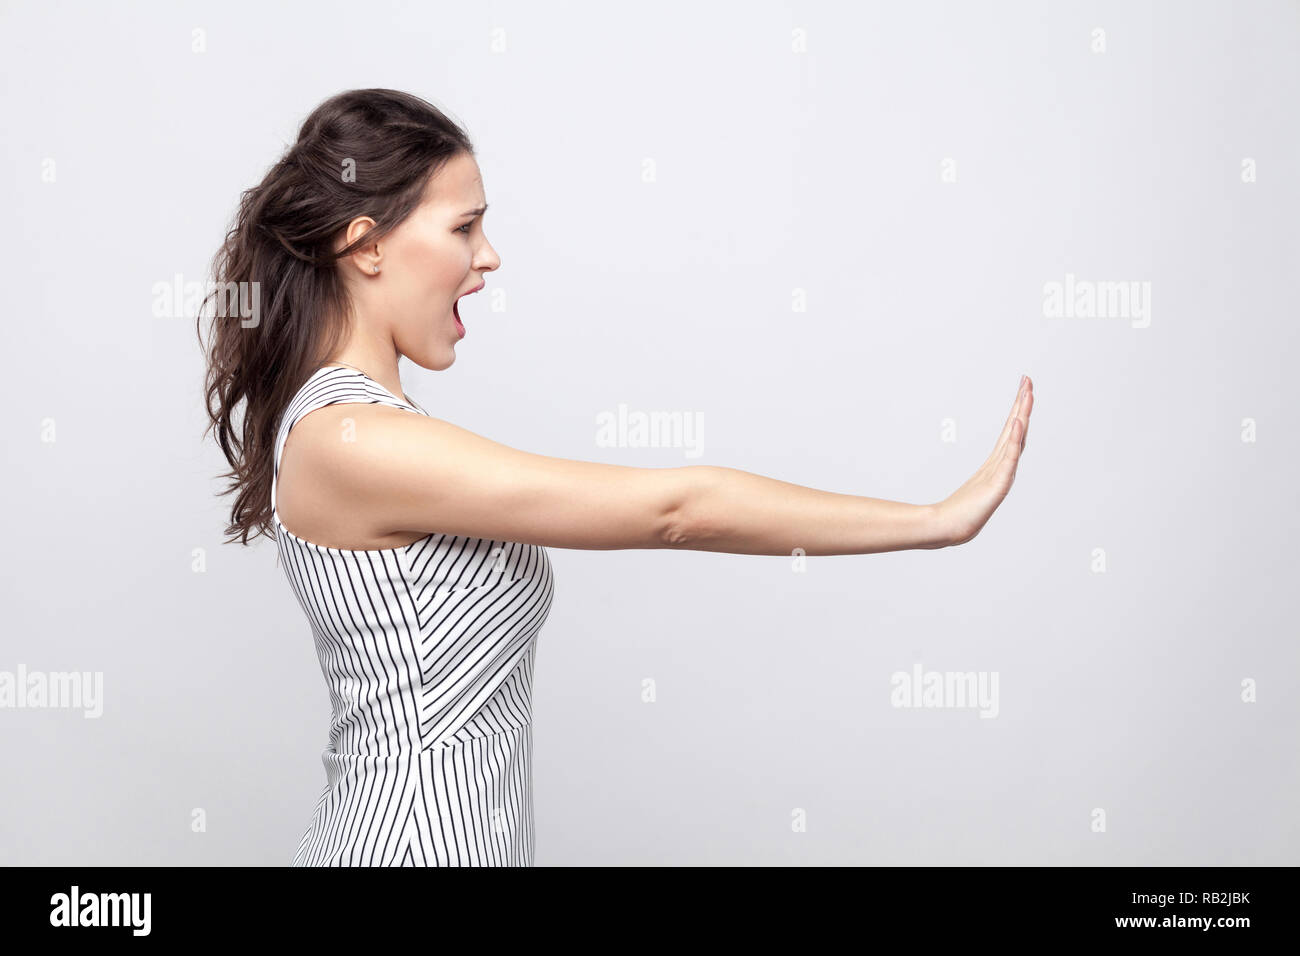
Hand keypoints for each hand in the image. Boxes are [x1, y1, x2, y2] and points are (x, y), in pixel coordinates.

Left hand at [936, 375, 1033, 546]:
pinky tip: (1018, 424)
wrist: (949, 527)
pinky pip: (1008, 457)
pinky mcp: (998, 484)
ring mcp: (1001, 474)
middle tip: (1028, 381)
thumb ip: (980, 478)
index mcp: (996, 463)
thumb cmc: (960, 512)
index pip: (1010, 430)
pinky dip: (1014, 440)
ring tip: (1027, 395)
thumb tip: (980, 473)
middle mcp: (1001, 465)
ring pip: (1015, 439)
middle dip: (1023, 405)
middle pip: (1016, 429)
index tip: (1024, 387)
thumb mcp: (972, 487)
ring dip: (1022, 416)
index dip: (1018, 409)